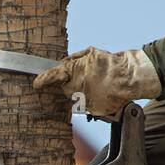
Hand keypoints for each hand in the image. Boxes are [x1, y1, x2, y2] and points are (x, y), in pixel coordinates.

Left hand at [32, 46, 161, 117]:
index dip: (44, 79)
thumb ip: (73, 60)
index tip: (36, 83)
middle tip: (85, 78)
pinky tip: (101, 92)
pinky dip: (91, 100)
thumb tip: (62, 65)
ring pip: (75, 98)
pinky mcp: (93, 110)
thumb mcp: (90, 53)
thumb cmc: (109, 63)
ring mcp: (84, 100)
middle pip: (64, 89)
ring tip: (96, 84)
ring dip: (80, 92)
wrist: (129, 77)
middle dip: (70, 84)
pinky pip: (86, 106)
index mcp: (75, 71)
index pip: (54, 75)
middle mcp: (77, 87)